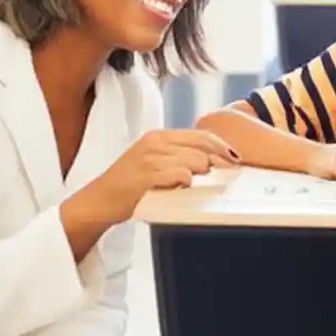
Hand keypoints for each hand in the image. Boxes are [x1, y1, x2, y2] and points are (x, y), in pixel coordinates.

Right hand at [74, 129, 239, 225]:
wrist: (100, 200)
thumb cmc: (129, 185)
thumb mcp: (153, 161)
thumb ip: (178, 156)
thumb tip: (212, 162)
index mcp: (159, 136)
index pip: (202, 135)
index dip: (223, 147)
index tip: (236, 159)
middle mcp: (156, 142)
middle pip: (203, 148)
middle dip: (215, 165)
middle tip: (219, 179)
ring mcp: (150, 157)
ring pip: (195, 162)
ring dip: (197, 177)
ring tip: (186, 187)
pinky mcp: (146, 175)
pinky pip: (181, 176)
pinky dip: (184, 184)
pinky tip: (176, 191)